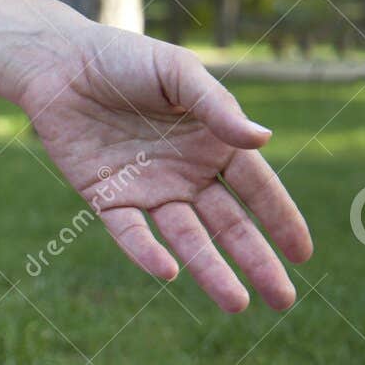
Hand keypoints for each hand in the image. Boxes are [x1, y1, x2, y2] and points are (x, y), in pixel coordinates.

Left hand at [17, 25, 312, 311]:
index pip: (257, 189)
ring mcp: (148, 189)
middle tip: (282, 300)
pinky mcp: (106, 198)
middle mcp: (186, 173)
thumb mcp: (178, 75)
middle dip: (257, 262)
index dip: (281, 220)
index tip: (304, 255)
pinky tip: (168, 271)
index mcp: (213, 143)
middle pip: (229, 225)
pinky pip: (129, 233)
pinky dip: (146, 252)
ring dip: (210, 270)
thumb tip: (262, 141)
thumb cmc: (126, 61)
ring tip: (237, 303)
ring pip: (185, 239)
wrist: (60, 65)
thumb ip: (216, 109)